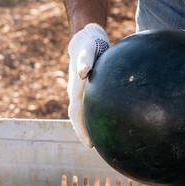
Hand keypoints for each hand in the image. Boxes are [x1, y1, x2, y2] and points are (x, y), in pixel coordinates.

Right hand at [67, 23, 108, 146]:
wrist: (85, 39)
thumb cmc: (89, 44)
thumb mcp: (88, 51)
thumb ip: (85, 61)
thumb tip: (83, 73)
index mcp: (76, 89)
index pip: (77, 114)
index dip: (81, 129)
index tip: (89, 144)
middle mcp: (76, 92)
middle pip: (78, 117)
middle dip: (84, 132)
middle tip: (94, 146)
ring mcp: (81, 91)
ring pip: (83, 112)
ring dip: (88, 125)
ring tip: (100, 138)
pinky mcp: (88, 88)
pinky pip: (90, 104)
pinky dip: (95, 113)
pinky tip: (108, 117)